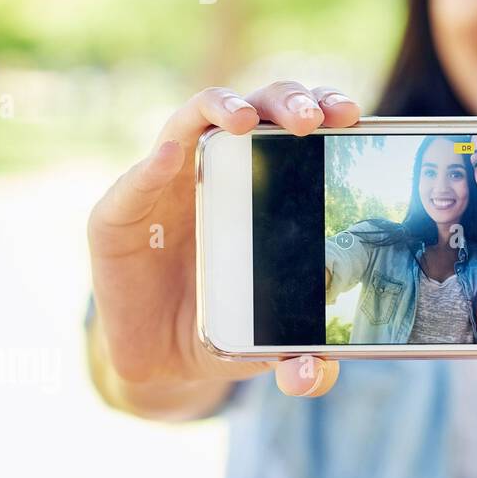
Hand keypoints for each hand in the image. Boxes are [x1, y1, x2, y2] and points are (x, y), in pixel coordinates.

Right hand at [86, 82, 359, 406]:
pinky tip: (174, 155)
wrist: (159, 353)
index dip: (326, 107)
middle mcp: (223, 165)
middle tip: (312, 119)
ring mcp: (171, 179)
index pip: (301, 125)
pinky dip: (157, 160)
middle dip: (290, 101)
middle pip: (260, 106)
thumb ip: (303, 359)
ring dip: (223, 107)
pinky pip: (140, 173)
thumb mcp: (271, 341)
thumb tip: (311, 376)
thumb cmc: (228, 322)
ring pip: (197, 116)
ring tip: (245, 121)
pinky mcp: (123, 206)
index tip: (353, 115)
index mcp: (272, 181)